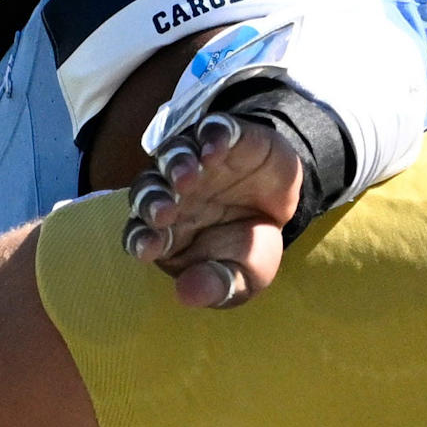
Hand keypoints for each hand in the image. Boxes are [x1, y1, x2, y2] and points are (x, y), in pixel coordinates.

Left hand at [123, 111, 308, 310]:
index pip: (141, 233)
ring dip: (176, 163)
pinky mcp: (224, 137)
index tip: (148, 249)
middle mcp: (172, 193)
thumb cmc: (249, 248)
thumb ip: (216, 286)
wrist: (285, 210)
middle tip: (163, 212)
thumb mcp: (243, 277)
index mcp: (167, 232)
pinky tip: (216, 148)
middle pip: (149, 191)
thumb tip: (186, 296)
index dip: (141, 239)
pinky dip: (211, 135)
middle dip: (153, 200)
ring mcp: (196, 162)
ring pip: (173, 155)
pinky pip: (210, 130)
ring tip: (188, 176)